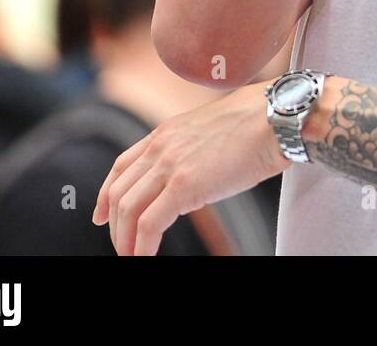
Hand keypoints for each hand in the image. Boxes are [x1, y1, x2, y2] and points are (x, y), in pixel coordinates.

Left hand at [92, 82, 285, 255]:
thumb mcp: (211, 131)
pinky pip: (150, 224)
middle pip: (118, 192)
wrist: (275, 118)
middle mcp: (160, 146)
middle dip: (115, 225)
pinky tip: (144, 257)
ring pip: (128, 210)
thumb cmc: (258, 123)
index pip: (121, 166)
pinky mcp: (183, 186)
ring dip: (125, 240)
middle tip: (121, 245)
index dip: (105, 194)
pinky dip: (142, 246)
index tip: (101, 215)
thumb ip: (192, 150)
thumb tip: (195, 175)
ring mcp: (169, 165)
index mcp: (165, 132)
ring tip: (132, 256)